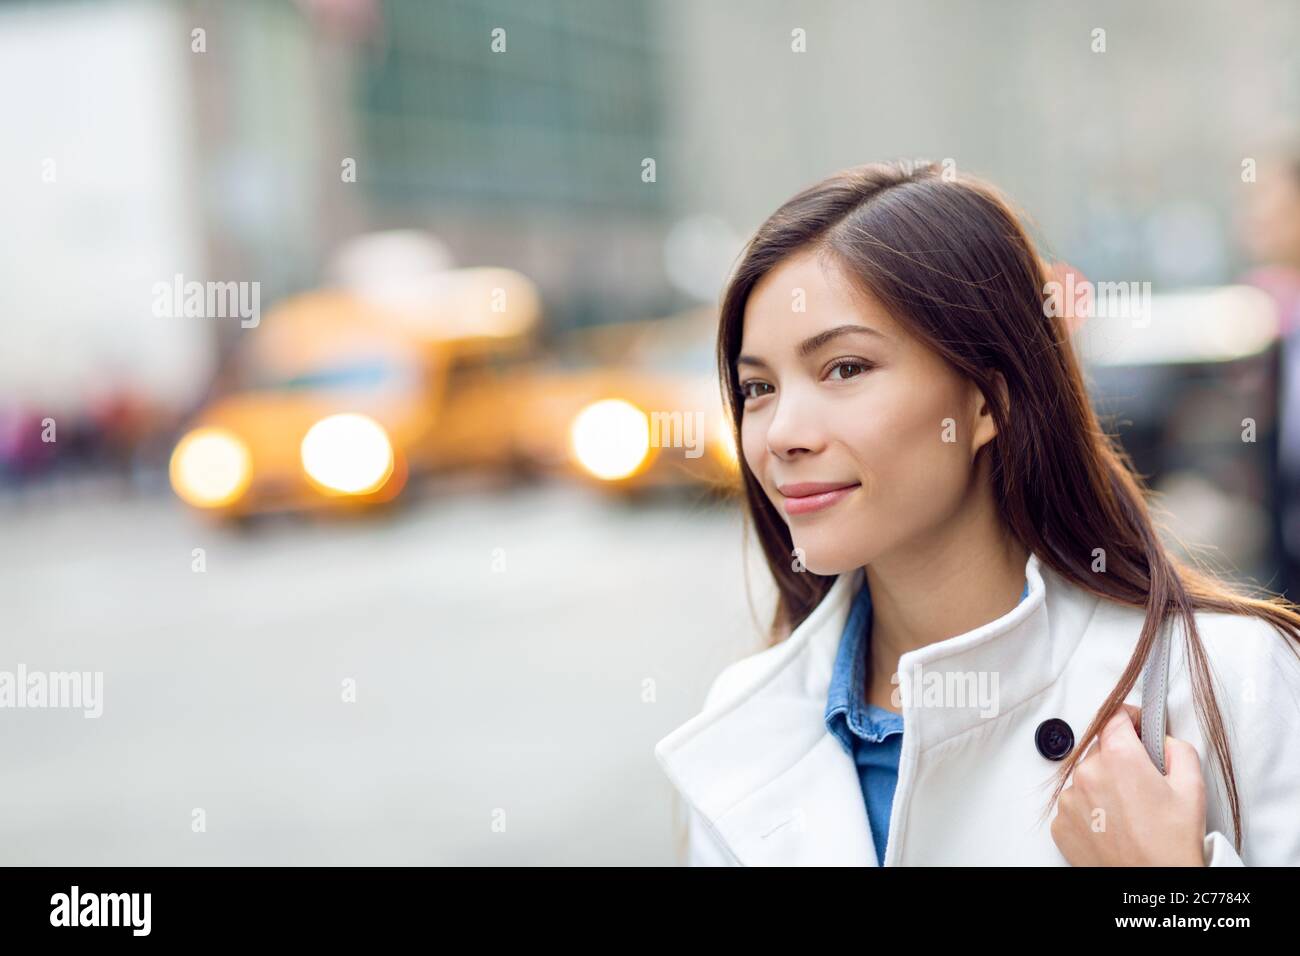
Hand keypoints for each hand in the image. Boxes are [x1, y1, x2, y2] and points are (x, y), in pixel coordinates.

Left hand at [1050, 703, 1206, 865]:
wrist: (1153, 885)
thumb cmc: (1172, 844)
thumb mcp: (1192, 787)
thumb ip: (1178, 748)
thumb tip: (1163, 737)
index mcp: (1118, 757)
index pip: (1115, 717)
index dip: (1130, 717)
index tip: (1138, 724)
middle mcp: (1087, 773)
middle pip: (1101, 749)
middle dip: (1121, 758)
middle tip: (1144, 782)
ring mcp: (1070, 799)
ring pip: (1087, 777)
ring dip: (1104, 785)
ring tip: (1130, 811)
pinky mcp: (1061, 823)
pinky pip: (1075, 804)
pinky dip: (1091, 809)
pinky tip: (1114, 825)